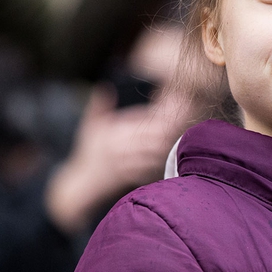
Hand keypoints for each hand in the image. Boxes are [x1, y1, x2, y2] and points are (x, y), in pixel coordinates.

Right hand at [45, 85, 192, 234]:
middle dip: (173, 129)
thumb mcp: (90, 127)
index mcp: (115, 136)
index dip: (163, 116)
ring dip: (173, 144)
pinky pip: (154, 169)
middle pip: (156, 139)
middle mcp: (122, 151)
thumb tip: (106, 86)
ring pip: (158, 154)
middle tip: (189, 118)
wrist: (82, 184)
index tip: (177, 107)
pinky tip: (176, 152)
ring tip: (187, 133)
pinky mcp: (134, 178)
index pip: (144, 124)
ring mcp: (129, 166)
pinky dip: (166, 160)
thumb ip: (98, 107)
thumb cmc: (87, 152)